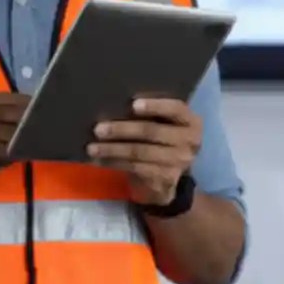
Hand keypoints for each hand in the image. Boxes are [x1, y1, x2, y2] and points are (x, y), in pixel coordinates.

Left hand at [86, 97, 201, 205]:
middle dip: (123, 129)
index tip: (133, 105)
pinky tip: (99, 160)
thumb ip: (150, 115)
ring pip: (140, 152)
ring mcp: (179, 162)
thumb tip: (115, 105)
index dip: (155, 106)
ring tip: (92, 147)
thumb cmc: (160, 142)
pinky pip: (135, 168)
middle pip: (152, 131)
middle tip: (98, 129)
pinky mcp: (165, 178)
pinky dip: (114, 163)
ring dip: (113, 149)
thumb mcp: (163, 126)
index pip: (176, 109)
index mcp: (190, 121)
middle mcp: (189, 141)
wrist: (166, 179)